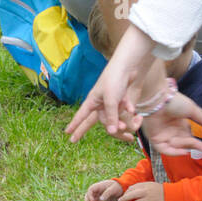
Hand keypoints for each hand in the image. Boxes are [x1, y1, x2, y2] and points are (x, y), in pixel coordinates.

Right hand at [66, 27, 157, 141]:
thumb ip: (111, 117)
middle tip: (124, 128)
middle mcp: (101, 103)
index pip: (81, 116)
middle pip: (105, 121)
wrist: (128, 67)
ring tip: (134, 119)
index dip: (74, 125)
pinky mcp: (121, 99)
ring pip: (117, 118)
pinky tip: (133, 108)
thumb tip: (112, 132)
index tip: (67, 134)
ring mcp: (111, 102)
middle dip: (116, 126)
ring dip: (125, 120)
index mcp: (93, 102)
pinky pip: (124, 110)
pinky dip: (129, 108)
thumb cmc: (114, 80)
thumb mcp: (111, 100)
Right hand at [84, 179, 124, 200]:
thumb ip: (107, 193)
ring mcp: (98, 197)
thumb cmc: (117, 187)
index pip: (90, 189)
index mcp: (98, 186)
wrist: (121, 190)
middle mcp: (96, 192)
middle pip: (88, 196)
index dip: (89, 195)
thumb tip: (101, 199)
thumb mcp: (113, 189)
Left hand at [118, 180, 164, 200]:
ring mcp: (149, 199)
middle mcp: (146, 192)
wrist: (172, 195)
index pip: (133, 188)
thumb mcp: (150, 185)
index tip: (124, 197)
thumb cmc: (160, 190)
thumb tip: (129, 191)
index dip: (127, 192)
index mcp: (145, 185)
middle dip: (124, 198)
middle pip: (132, 194)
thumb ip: (141, 187)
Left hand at [140, 96, 201, 154]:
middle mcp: (171, 131)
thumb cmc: (174, 101)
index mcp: (179, 124)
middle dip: (193, 146)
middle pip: (183, 143)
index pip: (189, 137)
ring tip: (191, 148)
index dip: (197, 143)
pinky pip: (163, 149)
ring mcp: (162, 135)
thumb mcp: (191, 109)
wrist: (159, 99)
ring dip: (183, 148)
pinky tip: (183, 151)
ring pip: (174, 147)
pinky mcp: (154, 138)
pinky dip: (173, 152)